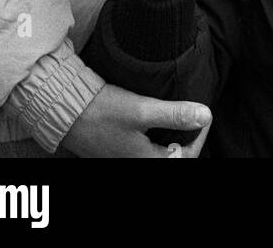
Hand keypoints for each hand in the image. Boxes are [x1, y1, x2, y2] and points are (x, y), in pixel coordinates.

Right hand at [61, 83, 210, 158]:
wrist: (66, 111)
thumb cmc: (102, 111)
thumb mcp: (142, 109)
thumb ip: (174, 114)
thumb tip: (205, 115)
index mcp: (146, 161)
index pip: (186, 157)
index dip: (199, 136)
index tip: (204, 114)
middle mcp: (136, 163)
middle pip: (174, 157)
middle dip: (188, 137)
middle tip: (195, 116)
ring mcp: (126, 158)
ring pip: (160, 152)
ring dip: (173, 136)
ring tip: (179, 114)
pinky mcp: (118, 149)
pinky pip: (146, 148)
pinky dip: (157, 136)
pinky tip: (157, 119)